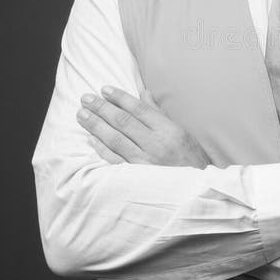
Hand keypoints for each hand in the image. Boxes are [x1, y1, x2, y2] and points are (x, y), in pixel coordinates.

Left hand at [76, 86, 210, 167]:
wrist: (196, 191)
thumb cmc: (190, 158)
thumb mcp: (181, 132)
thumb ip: (159, 113)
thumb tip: (143, 93)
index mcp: (169, 130)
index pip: (139, 109)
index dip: (120, 97)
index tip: (105, 89)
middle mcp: (156, 144)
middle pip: (123, 122)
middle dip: (102, 108)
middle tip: (86, 98)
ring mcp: (145, 162)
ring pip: (116, 139)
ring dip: (96, 126)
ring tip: (82, 114)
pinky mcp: (137, 177)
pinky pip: (115, 161)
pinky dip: (102, 149)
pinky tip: (91, 139)